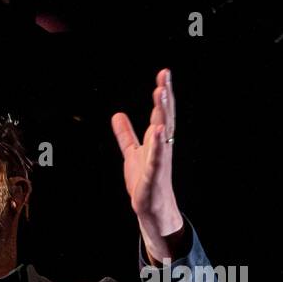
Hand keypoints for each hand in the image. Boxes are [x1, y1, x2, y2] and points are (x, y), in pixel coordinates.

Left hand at [111, 68, 183, 258]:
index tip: (164, 74)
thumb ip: (125, 134)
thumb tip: (117, 115)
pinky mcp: (153, 174)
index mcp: (157, 139)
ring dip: (163, 112)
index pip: (160, 112)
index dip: (162, 93)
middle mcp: (162, 145)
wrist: (151, 207)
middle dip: (165, 96)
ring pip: (163, 131)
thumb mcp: (132, 152)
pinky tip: (160, 129)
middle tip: (165, 75)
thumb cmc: (145, 179)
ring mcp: (159, 158)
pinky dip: (158, 143)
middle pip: (164, 116)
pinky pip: (157, 156)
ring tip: (161, 93)